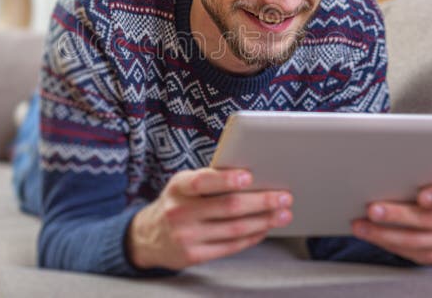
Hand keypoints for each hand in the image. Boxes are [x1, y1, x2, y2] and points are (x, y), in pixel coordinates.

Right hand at [127, 168, 292, 269]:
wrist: (147, 237)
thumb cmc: (177, 203)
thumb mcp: (183, 185)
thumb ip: (209, 180)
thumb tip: (253, 176)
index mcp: (178, 187)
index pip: (202, 181)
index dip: (226, 179)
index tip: (249, 176)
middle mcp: (179, 212)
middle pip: (228, 207)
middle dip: (261, 201)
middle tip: (284, 196)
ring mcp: (186, 236)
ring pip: (234, 228)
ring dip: (264, 220)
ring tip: (283, 213)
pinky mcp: (193, 256)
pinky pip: (230, 246)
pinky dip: (252, 236)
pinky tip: (265, 228)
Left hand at [350, 180, 431, 264]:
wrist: (419, 206)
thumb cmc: (415, 183)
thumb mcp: (418, 174)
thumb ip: (410, 173)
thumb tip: (377, 167)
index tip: (422, 196)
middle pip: (429, 219)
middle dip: (398, 215)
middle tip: (372, 209)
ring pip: (416, 240)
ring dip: (383, 233)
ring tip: (360, 225)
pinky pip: (408, 252)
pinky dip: (384, 242)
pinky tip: (367, 233)